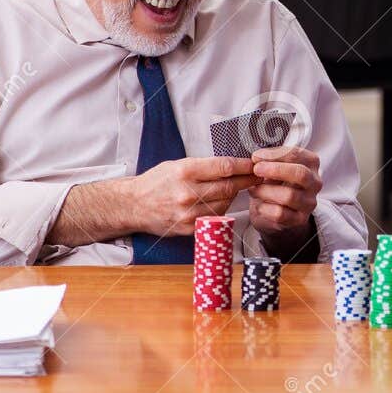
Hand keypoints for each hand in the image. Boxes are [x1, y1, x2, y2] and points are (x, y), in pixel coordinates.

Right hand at [132, 156, 259, 235]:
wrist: (134, 205)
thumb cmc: (156, 182)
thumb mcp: (177, 164)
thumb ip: (204, 166)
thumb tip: (232, 164)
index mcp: (185, 171)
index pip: (225, 167)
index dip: (244, 165)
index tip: (254, 164)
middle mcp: (188, 193)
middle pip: (229, 186)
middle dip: (246, 180)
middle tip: (257, 176)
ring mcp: (189, 213)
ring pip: (225, 203)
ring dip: (234, 195)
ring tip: (237, 186)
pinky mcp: (189, 229)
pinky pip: (215, 217)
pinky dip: (222, 208)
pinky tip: (221, 201)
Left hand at [247, 144, 321, 239]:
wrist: (276, 210)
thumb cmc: (275, 182)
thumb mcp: (274, 166)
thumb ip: (268, 159)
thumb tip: (257, 157)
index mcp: (311, 163)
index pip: (297, 154)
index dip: (274, 154)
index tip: (256, 157)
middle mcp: (315, 182)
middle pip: (300, 174)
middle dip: (275, 170)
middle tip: (256, 169)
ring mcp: (309, 202)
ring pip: (289, 196)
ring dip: (266, 191)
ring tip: (253, 189)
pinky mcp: (300, 219)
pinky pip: (281, 214)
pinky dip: (265, 208)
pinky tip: (259, 205)